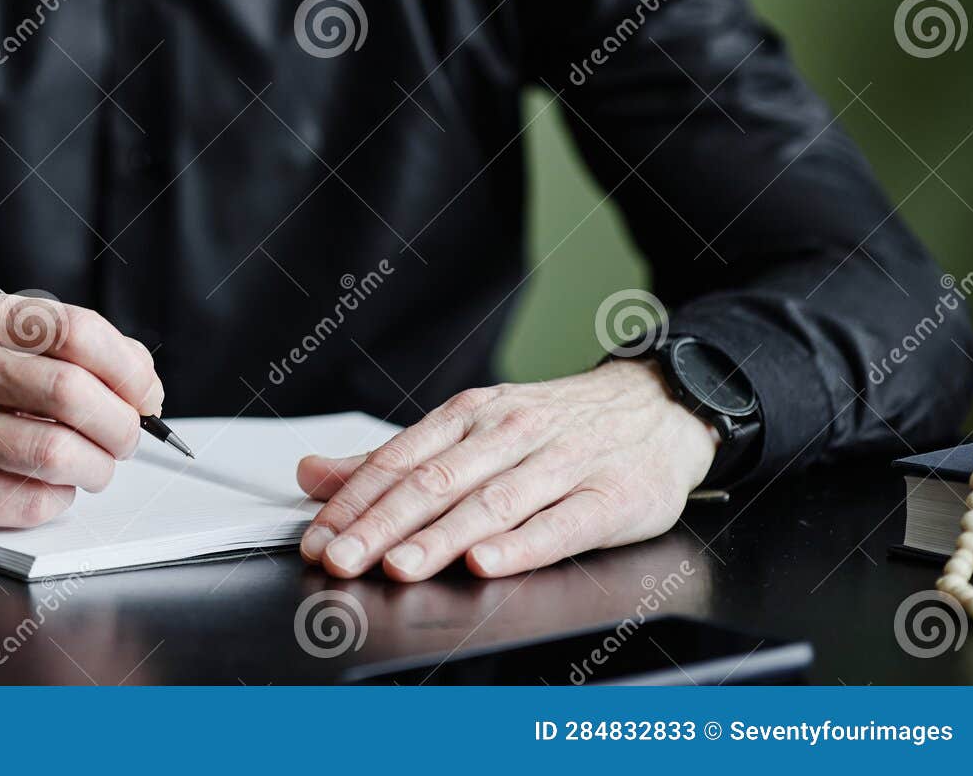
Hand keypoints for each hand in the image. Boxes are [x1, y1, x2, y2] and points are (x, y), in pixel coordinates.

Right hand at [0, 294, 161, 528]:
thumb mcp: (0, 338)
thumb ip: (72, 348)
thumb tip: (144, 384)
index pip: (79, 332)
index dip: (130, 369)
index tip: (147, 394)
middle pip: (74, 395)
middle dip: (122, 425)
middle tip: (126, 437)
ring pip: (57, 455)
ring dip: (97, 467)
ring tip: (94, 465)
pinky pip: (29, 502)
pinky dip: (58, 498)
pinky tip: (48, 486)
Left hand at [294, 360, 715, 580]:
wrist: (657, 407)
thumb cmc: (555, 426)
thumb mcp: (471, 429)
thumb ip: (393, 460)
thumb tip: (314, 476)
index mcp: (469, 417)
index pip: (399, 460)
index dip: (354, 502)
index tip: (319, 538)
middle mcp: (508, 434)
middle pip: (436, 482)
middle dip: (381, 524)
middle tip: (342, 558)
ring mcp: (561, 464)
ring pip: (491, 503)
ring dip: (440, 537)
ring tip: (399, 565)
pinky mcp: (609, 497)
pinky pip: (561, 524)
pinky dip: (520, 544)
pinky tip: (485, 562)